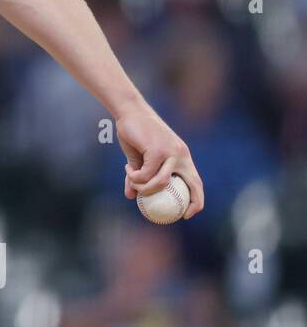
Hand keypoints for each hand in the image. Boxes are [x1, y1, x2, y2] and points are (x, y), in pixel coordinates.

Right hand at [115, 102, 204, 219]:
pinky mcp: (158, 150)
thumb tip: (131, 197)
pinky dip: (134, 176)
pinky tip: (128, 168)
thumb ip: (137, 177)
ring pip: (161, 182)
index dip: (197, 199)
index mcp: (181, 157)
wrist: (130, 111)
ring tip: (133, 181)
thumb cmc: (134, 134)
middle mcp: (181, 155)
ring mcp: (171, 153)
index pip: (196, 181)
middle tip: (178, 215)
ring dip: (144, 187)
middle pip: (193, 184)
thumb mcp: (136, 159)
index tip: (188, 213)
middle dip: (193, 203)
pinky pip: (146, 174)